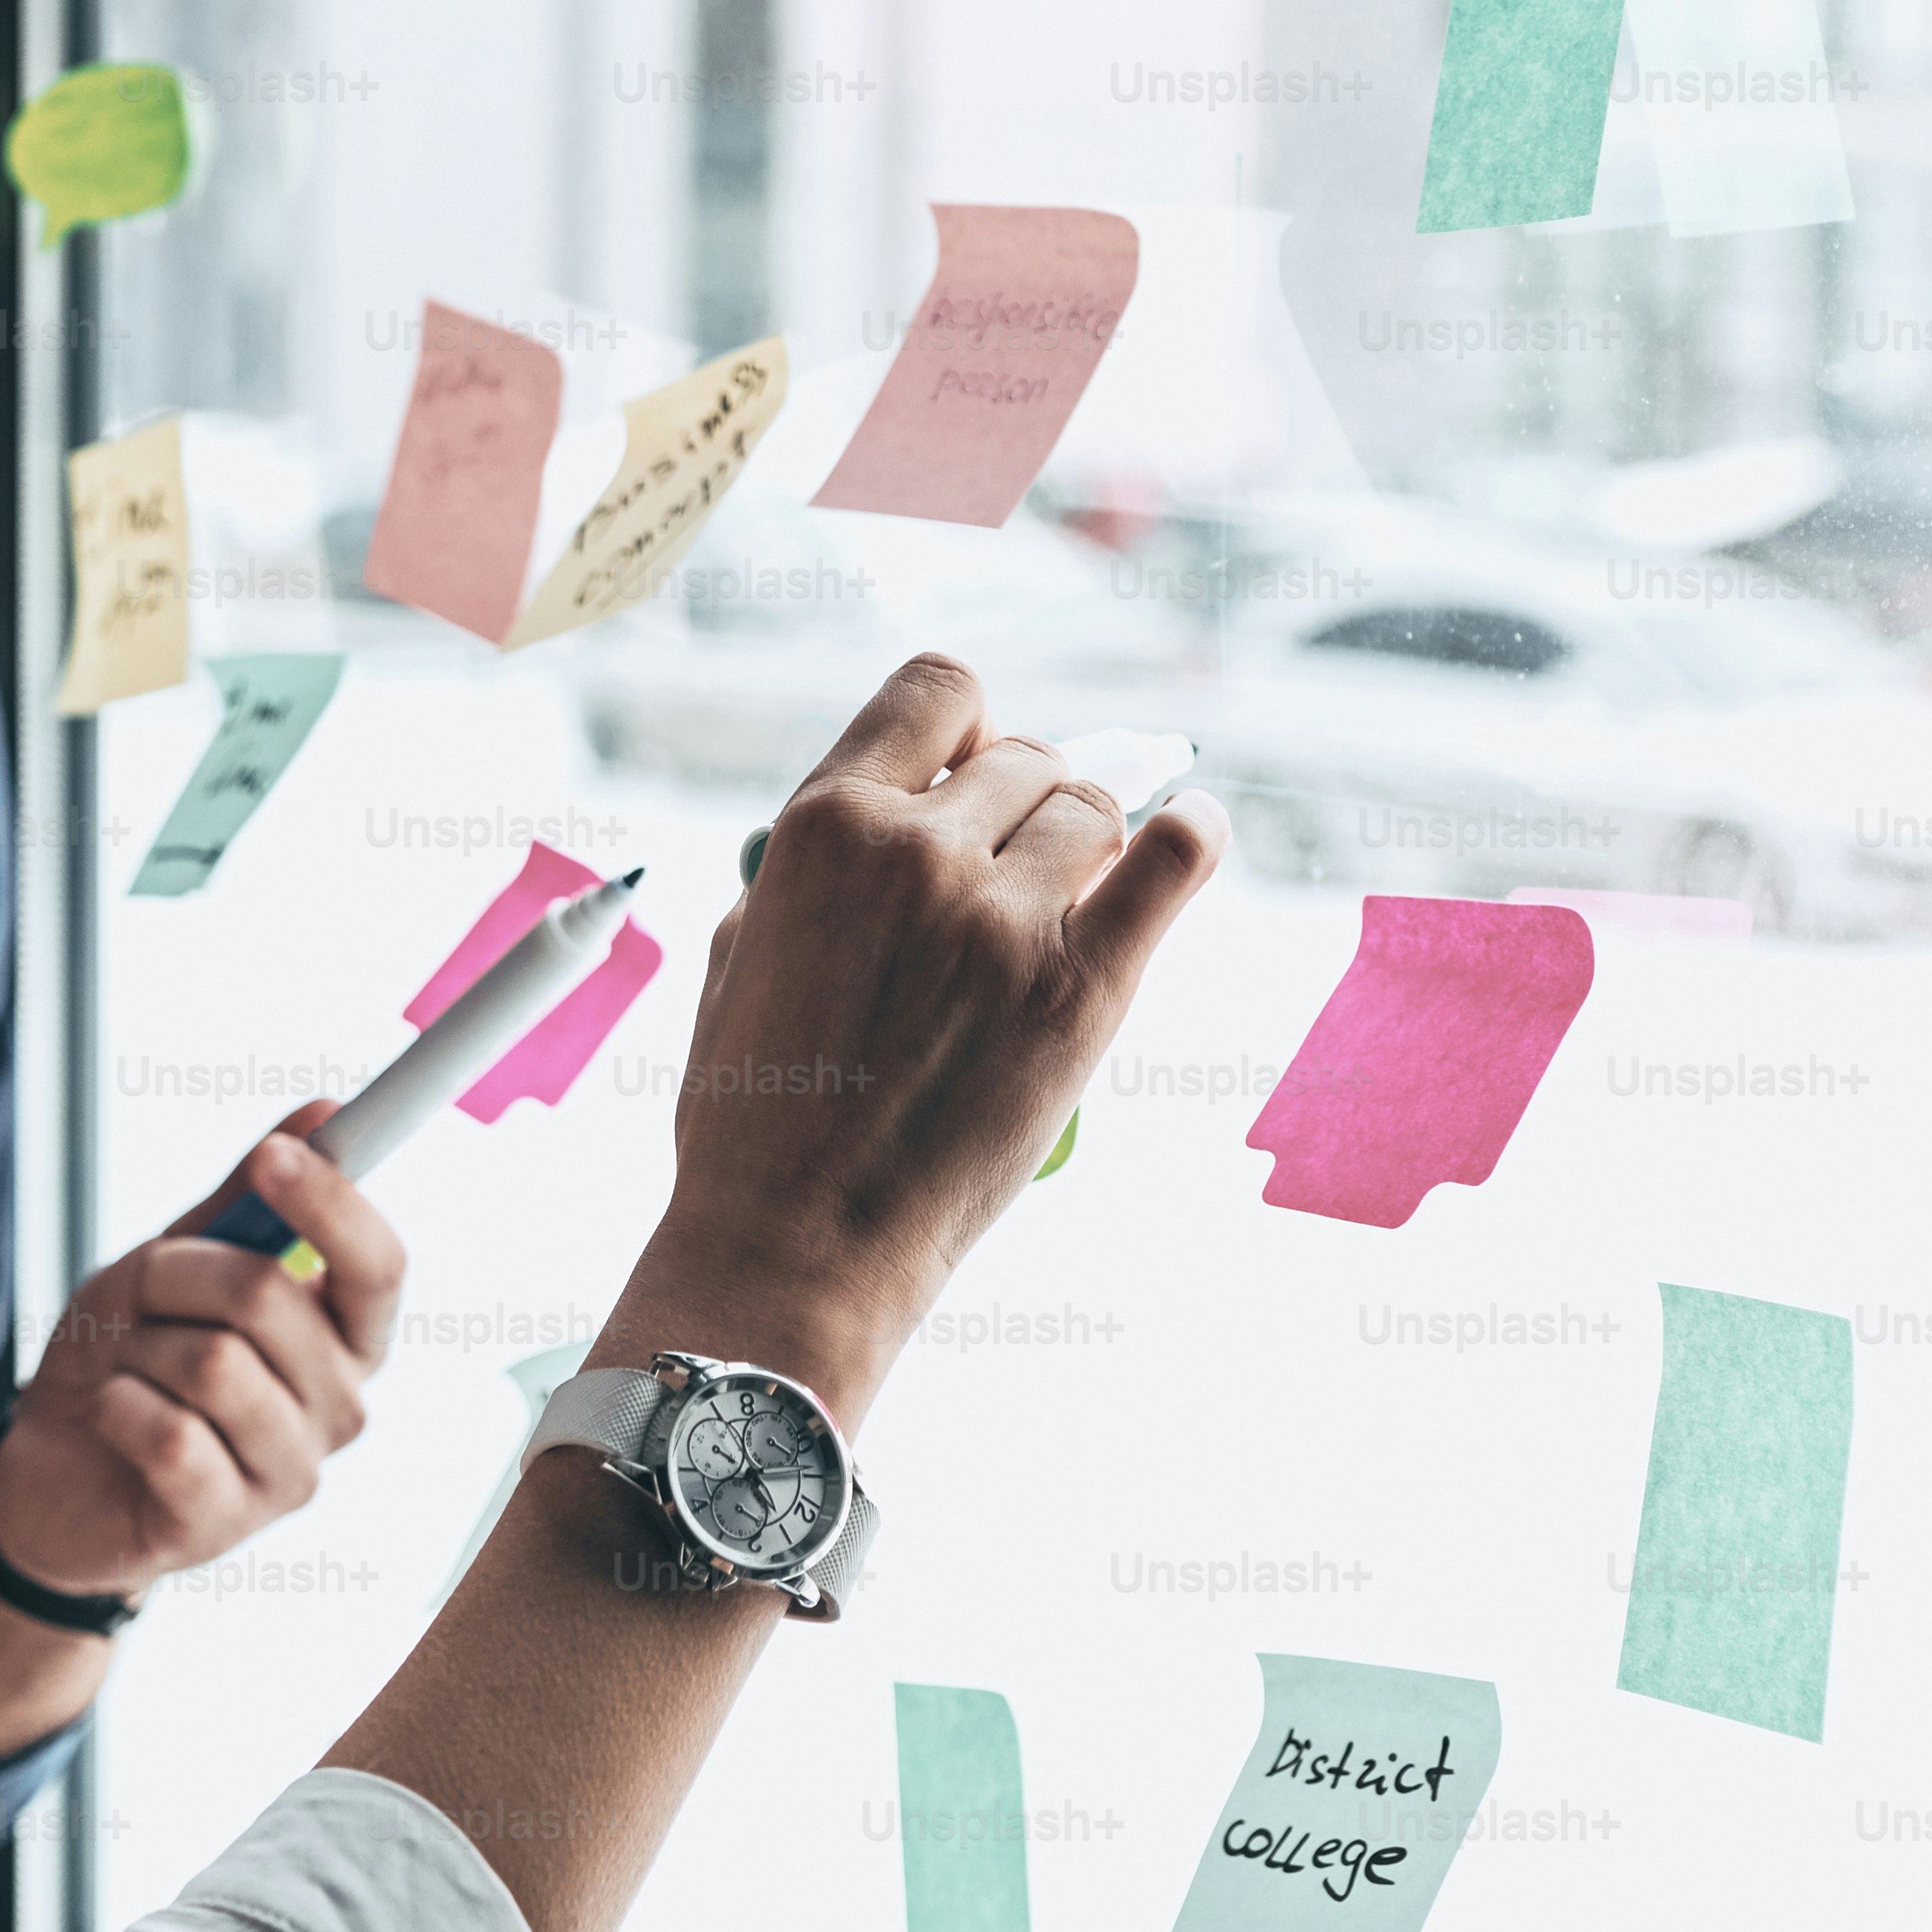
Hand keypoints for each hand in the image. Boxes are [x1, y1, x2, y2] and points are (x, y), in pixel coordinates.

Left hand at [0, 1101, 405, 1601]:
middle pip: (270, 1297)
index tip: (274, 1156)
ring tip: (129, 1371)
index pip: (378, 1265)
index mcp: (344, 1337)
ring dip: (140, 1348)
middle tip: (140, 1304)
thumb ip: (245, 1202)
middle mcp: (338, 1406)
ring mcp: (291, 1473)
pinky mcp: (228, 1524)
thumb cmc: (129, 1362)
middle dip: (175, 1279)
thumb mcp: (173, 1267)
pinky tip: (115, 1419)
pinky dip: (119, 1406)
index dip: (332, 1203)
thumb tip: (326, 1112)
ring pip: (215, 1363)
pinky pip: (171, 1433)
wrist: (50, 1470)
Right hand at [614, 651, 1222, 1426]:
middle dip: (1022, 799)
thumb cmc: (756, 1114)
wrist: (799, 1240)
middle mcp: (919, 852)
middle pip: (1024, 754)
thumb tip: (876, 826)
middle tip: (1009, 871)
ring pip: (1091, 806)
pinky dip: (1191, 835)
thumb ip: (805, 869)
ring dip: (1085, 838)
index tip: (963, 777)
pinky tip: (1191, 832)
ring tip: (1065, 896)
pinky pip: (1173, 862)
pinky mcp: (1084, 987)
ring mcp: (1007, 918)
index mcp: (824, 828)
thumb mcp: (740, 953)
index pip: (935, 691)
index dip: (960, 727)